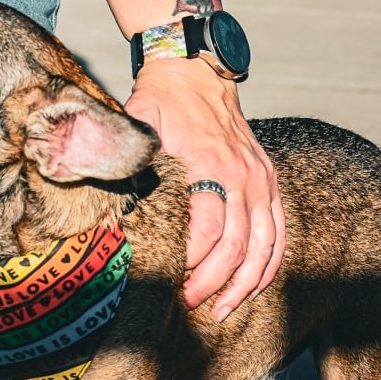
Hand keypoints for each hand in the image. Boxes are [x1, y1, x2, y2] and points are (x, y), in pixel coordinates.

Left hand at [124, 57, 283, 319]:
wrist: (194, 69)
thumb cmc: (159, 101)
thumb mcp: (135, 125)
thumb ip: (124, 162)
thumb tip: (102, 200)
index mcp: (206, 163)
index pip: (207, 229)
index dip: (191, 264)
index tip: (169, 285)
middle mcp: (240, 174)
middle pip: (235, 245)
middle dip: (211, 283)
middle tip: (186, 304)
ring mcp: (259, 178)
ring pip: (263, 246)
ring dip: (244, 284)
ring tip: (220, 310)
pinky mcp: (268, 180)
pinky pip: (278, 232)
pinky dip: (269, 264)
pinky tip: (253, 288)